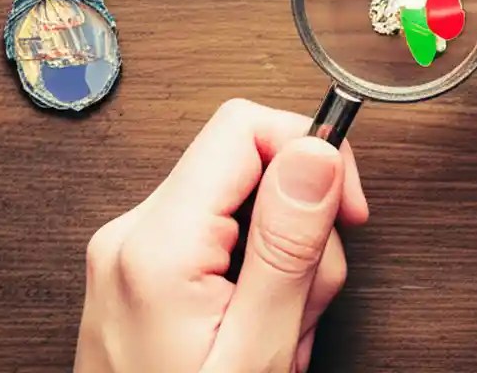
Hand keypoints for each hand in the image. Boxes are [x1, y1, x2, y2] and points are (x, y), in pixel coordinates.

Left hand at [74, 99, 368, 372]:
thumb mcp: (258, 349)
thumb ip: (288, 246)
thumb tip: (316, 150)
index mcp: (155, 245)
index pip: (242, 127)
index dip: (310, 152)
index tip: (345, 210)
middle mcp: (131, 235)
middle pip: (250, 168)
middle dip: (301, 229)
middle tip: (304, 304)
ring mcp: (131, 253)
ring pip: (243, 206)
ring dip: (283, 265)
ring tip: (279, 333)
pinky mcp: (141, 271)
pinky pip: (220, 239)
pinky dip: (254, 278)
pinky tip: (255, 330)